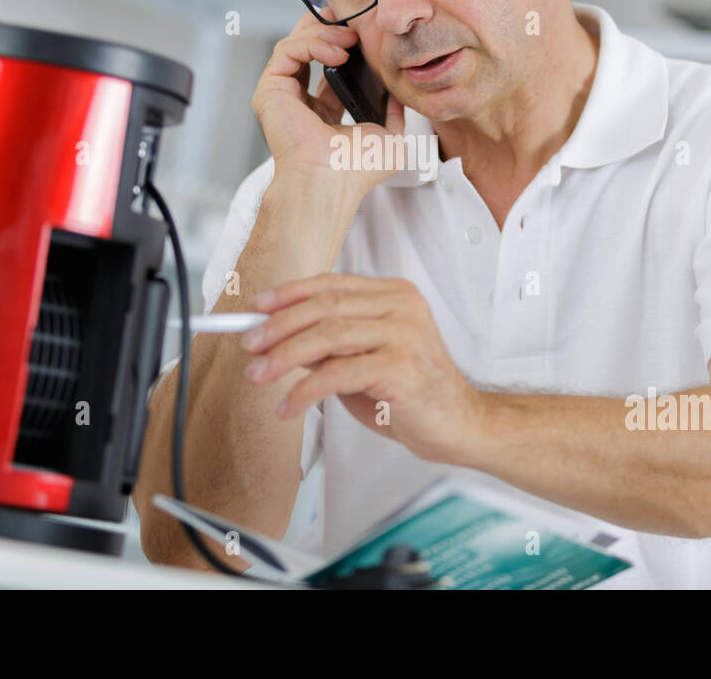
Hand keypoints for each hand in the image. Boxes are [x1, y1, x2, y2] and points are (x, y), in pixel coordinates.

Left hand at [239, 273, 485, 462]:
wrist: (459, 425)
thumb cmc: (414, 393)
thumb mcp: (365, 360)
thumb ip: (329, 345)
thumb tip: (277, 337)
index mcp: (395, 295)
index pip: (332, 284)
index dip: (289, 294)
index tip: (256, 309)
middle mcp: (402, 307)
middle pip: (325, 306)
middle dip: (278, 326)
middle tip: (250, 346)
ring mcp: (404, 334)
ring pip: (327, 335)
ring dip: (284, 356)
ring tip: (259, 375)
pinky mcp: (401, 367)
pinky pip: (338, 373)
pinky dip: (305, 390)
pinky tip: (289, 405)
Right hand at [251, 12, 405, 192]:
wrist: (331, 182)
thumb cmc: (354, 171)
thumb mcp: (388, 138)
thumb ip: (393, 114)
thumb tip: (397, 94)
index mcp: (321, 113)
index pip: (326, 66)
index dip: (343, 42)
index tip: (362, 30)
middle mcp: (297, 102)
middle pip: (306, 48)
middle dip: (328, 26)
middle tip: (351, 15)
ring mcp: (281, 96)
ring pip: (295, 44)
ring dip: (325, 32)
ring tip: (351, 36)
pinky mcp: (270, 91)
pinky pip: (287, 51)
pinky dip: (312, 43)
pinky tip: (337, 50)